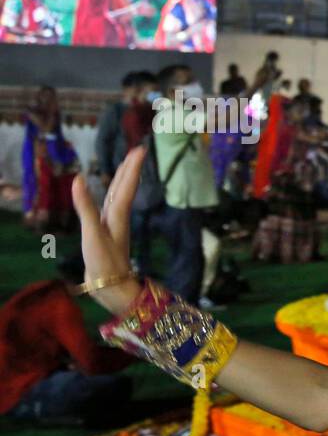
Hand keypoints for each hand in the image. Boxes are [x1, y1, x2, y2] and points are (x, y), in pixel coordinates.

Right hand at [71, 144, 144, 315]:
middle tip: (137, 151)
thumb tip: (78, 179)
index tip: (141, 149)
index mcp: (117, 214)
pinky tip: (106, 196)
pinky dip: (108, 196)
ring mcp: (111, 225)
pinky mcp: (104, 233)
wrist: (110, 286)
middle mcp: (117, 217)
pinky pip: (108, 207)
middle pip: (125, 188)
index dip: (132, 167)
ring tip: (126, 166)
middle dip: (130, 169)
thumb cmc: (105, 261)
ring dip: (122, 180)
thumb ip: (85, 207)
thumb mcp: (93, 233)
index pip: (126, 185)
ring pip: (118, 196)